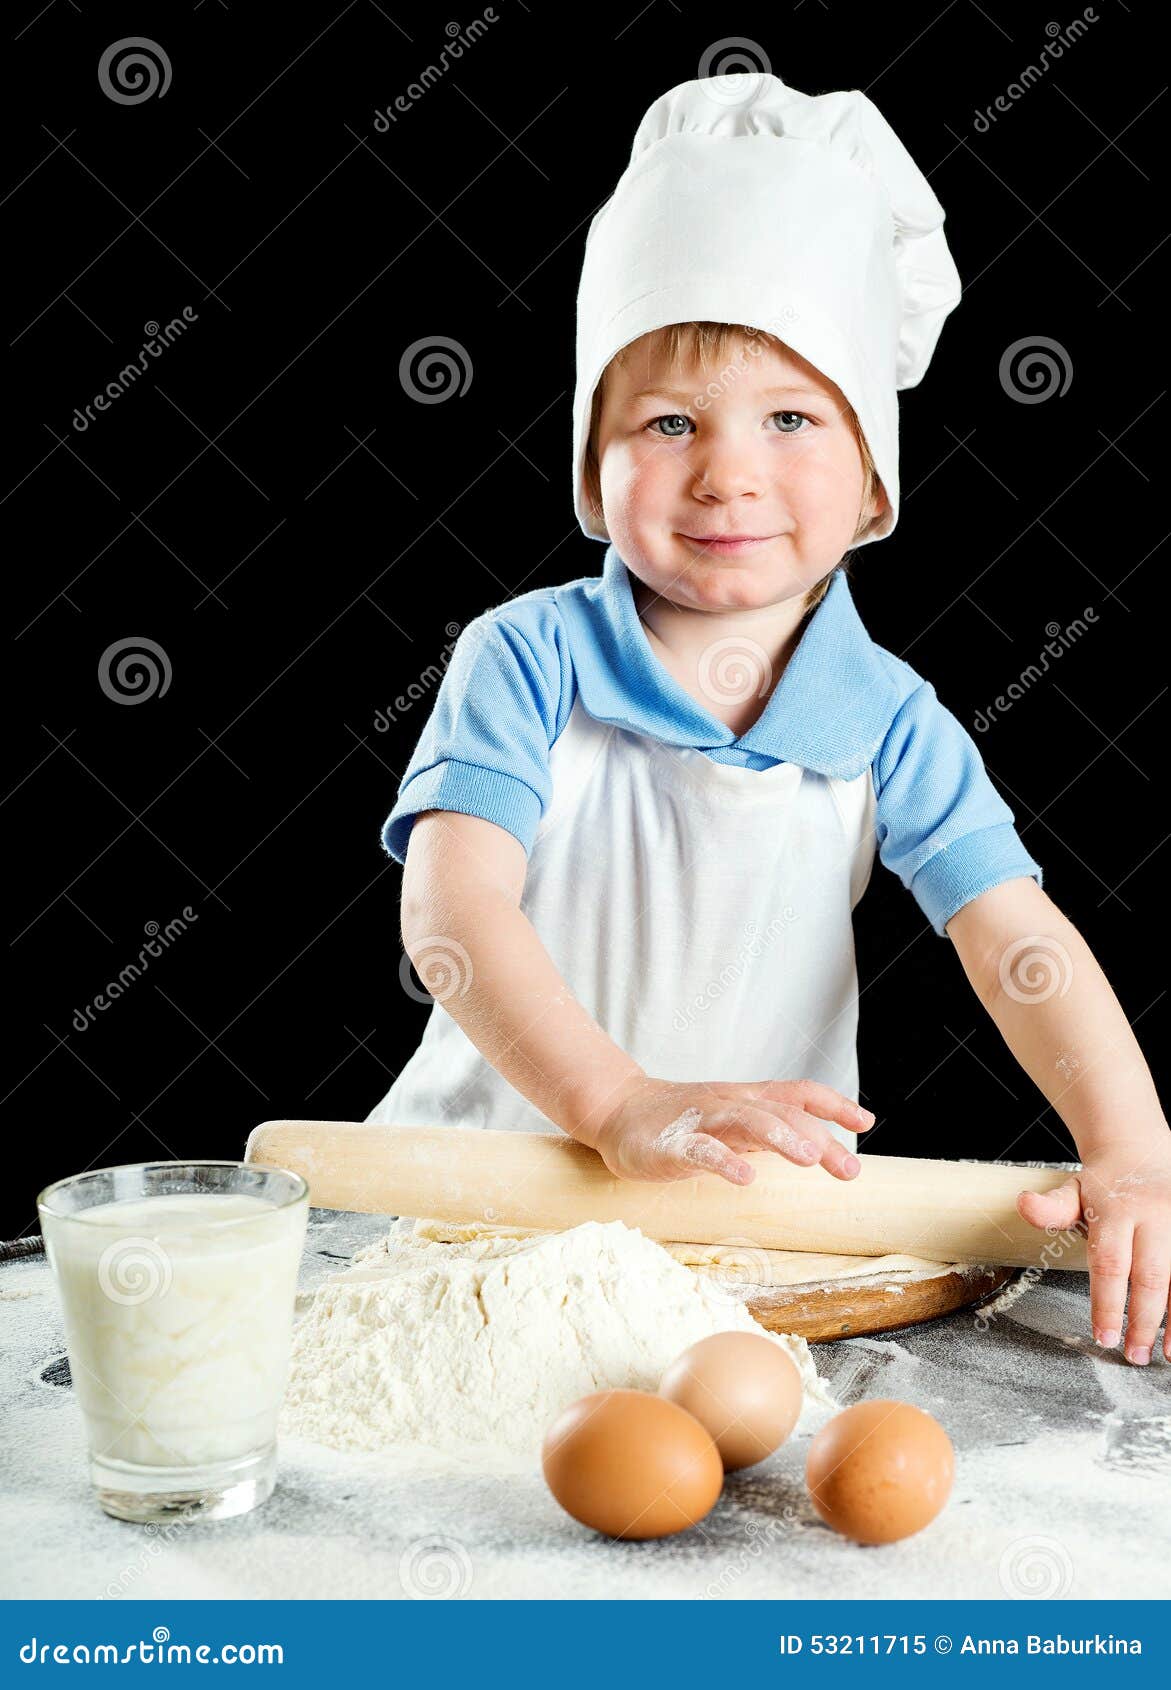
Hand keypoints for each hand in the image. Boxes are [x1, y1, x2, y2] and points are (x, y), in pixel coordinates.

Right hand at [590, 1075, 871, 1186]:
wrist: (617, 1110)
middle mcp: (730, 1103)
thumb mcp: (734, 1119)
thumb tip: (819, 1145)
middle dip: (818, 1139)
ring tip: (807, 1157)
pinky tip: (744, 1177)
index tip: (865, 1121)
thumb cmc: (683, 1119)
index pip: (797, 1093)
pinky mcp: (672, 1144)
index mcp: (747, 1098)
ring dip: (780, 1137)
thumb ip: (772, 1128)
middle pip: (781, 1112)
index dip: (833, 1104)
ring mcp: (702, 1121)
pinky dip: (724, 1161)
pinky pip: (701, 1151)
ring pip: (746, 1121)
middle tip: (849, 1168)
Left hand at [1017, 1141, 1170, 1363]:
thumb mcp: (1072, 1190)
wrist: (1141, 1150)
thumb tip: (1023, 1204)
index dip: (1107, 1304)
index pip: (1110, 1263)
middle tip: (1132, 1356)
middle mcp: (1154, 1215)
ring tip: (1167, 1355)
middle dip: (1142, 1321)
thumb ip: (1052, 1206)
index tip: (1103, 1338)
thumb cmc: (1103, 1184)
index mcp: (1117, 1209)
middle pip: (1150, 1276)